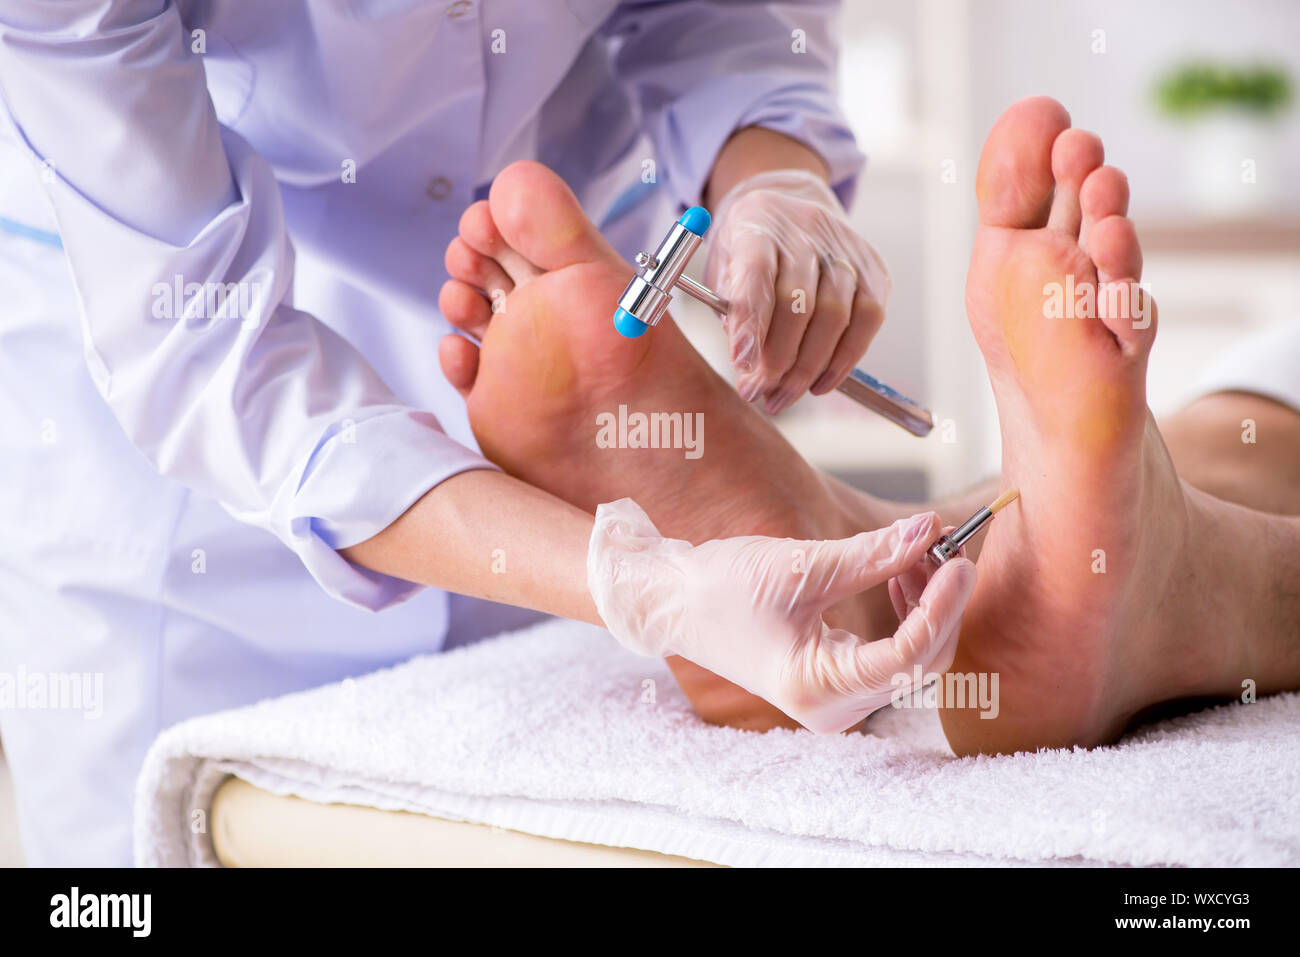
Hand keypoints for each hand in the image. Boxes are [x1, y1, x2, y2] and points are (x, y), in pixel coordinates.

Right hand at [587, 499, 975, 733]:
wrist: (676, 603)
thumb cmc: (721, 588)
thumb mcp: (800, 566)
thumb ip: (871, 554)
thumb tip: (928, 530)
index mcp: (818, 689)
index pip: (907, 656)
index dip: (941, 606)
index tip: (959, 559)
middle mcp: (833, 708)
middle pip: (920, 661)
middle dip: (939, 602)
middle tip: (943, 544)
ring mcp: (836, 699)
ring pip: (912, 658)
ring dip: (924, 603)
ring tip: (917, 549)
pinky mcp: (837, 681)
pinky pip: (893, 653)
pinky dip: (905, 612)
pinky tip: (899, 573)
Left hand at [704, 169, 890, 413]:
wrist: (788, 209)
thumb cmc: (746, 252)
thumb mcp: (722, 270)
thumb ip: (733, 312)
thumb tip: (751, 365)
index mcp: (757, 223)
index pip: (757, 272)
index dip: (751, 322)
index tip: (743, 365)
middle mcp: (805, 228)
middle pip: (799, 301)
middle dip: (778, 359)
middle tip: (761, 394)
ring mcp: (845, 246)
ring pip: (835, 315)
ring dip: (809, 367)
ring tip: (784, 396)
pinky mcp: (874, 267)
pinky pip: (868, 318)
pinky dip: (845, 359)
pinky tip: (821, 383)